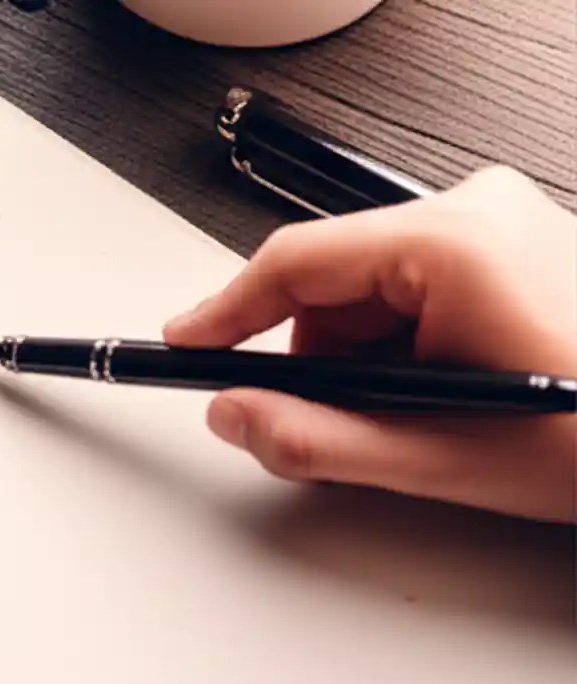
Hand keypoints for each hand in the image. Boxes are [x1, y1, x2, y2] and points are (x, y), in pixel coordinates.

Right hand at [164, 166, 576, 522]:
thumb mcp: (443, 458)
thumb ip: (317, 440)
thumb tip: (236, 415)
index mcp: (455, 243)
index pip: (296, 262)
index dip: (226, 312)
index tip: (185, 344)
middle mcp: (478, 208)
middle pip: (334, 277)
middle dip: (320, 356)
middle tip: (346, 424)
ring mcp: (502, 218)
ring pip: (373, 283)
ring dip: (368, 353)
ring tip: (426, 415)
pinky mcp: (514, 238)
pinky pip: (417, 280)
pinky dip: (406, 337)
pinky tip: (447, 386)